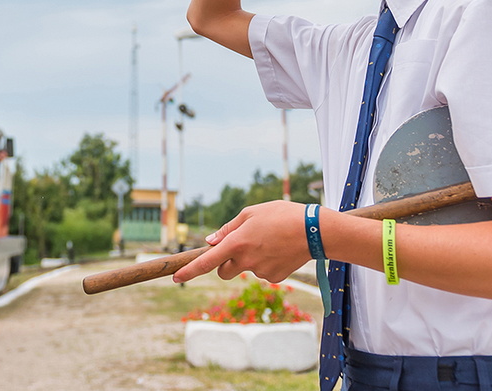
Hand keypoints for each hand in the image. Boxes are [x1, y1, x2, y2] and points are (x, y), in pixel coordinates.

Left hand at [173, 200, 311, 283]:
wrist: (315, 231)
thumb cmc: (281, 215)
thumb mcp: (251, 213)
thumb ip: (228, 229)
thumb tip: (211, 242)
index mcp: (237, 242)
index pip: (207, 261)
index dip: (189, 271)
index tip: (176, 278)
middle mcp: (246, 260)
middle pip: (224, 271)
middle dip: (225, 264)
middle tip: (240, 247)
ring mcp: (260, 271)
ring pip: (246, 269)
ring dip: (250, 259)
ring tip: (270, 241)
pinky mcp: (275, 277)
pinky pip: (263, 272)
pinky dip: (267, 263)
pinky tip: (279, 250)